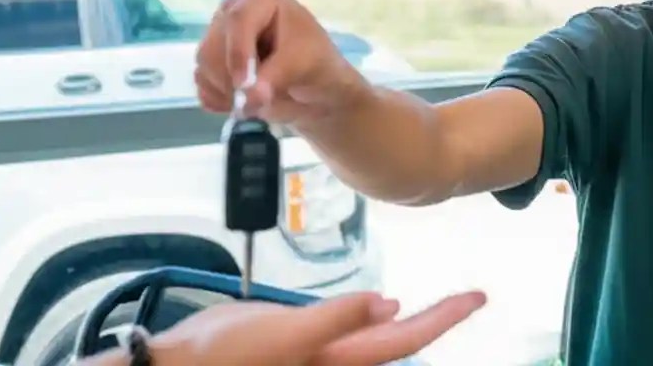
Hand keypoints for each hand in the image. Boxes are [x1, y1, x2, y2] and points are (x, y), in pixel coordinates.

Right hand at [131, 291, 484, 365]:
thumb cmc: (224, 355)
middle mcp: (336, 360)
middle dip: (438, 318)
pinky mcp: (301, 345)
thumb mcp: (284, 333)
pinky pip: (352, 336)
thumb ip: (337, 317)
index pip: (407, 339)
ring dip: (411, 324)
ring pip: (380, 342)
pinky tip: (381, 310)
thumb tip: (388, 305)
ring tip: (440, 306)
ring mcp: (320, 355)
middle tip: (471, 295)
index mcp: (339, 359)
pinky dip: (373, 322)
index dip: (445, 316)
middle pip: (401, 341)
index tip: (478, 295)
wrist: (174, 364)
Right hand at [196, 0, 368, 126]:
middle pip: (213, 46)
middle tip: (259, 100)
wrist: (312, 88)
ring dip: (228, 91)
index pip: (238, 20)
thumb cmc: (314, 63)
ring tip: (259, 99)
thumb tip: (247, 97)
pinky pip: (201, 82)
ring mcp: (218, 36)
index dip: (238, 53)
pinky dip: (220, 99)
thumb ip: (275, 77)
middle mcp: (232, 12)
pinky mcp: (211, 62)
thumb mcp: (303, 64)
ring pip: (204, 66)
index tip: (244, 85)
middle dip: (233, 79)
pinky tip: (244, 102)